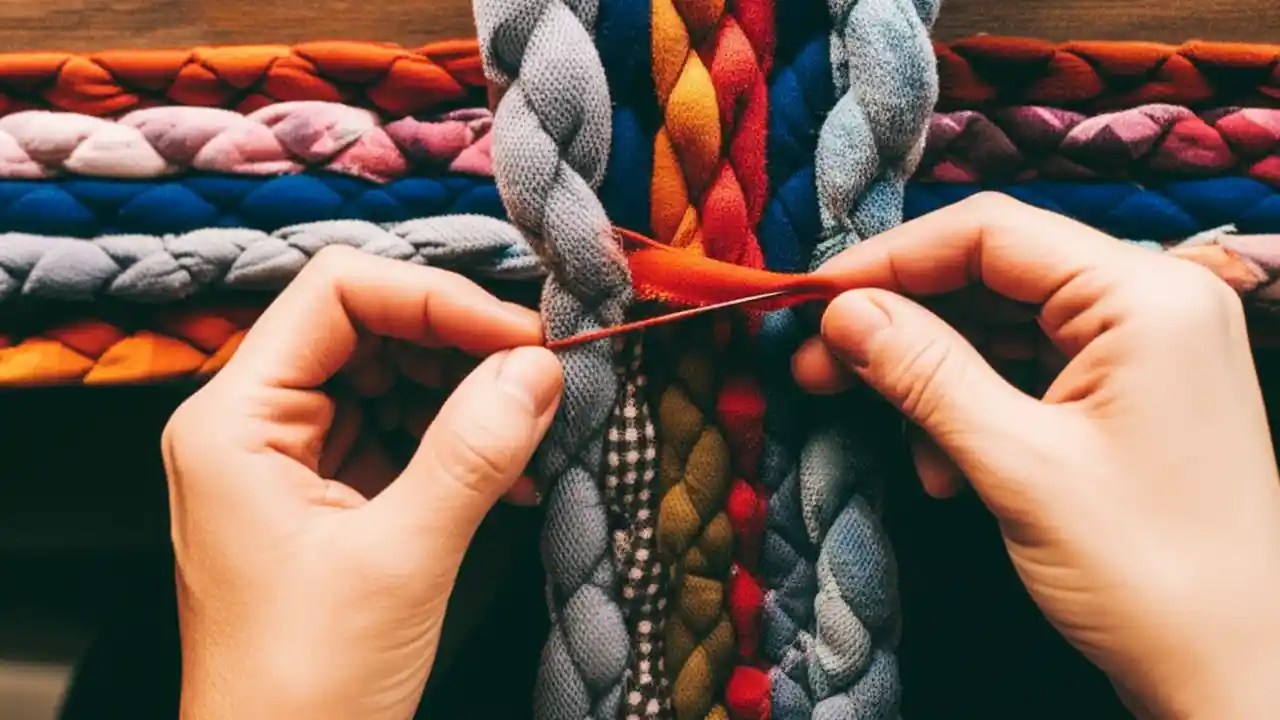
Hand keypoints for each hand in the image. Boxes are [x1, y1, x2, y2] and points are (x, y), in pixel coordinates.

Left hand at [161, 247, 561, 719]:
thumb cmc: (305, 687)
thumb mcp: (401, 561)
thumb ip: (472, 453)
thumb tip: (538, 366)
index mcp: (234, 422)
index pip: (337, 295)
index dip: (434, 299)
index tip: (519, 335)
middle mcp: (252, 427)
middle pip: (366, 330)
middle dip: (459, 345)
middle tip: (543, 373)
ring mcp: (288, 464)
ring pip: (390, 381)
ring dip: (467, 396)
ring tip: (536, 425)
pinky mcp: (325, 501)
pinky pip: (399, 438)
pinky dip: (457, 445)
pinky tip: (515, 473)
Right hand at [794, 194, 1279, 717]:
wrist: (1238, 677)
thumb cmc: (1150, 574)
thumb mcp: (1018, 466)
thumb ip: (926, 374)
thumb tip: (843, 311)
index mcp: (1146, 296)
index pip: (992, 234)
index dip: (891, 259)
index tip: (813, 298)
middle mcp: (1153, 304)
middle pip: (993, 277)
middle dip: (903, 323)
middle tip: (818, 364)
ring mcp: (1144, 353)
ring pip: (1002, 329)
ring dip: (931, 377)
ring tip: (876, 424)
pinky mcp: (1128, 400)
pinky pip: (1028, 375)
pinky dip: (973, 410)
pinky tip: (942, 470)